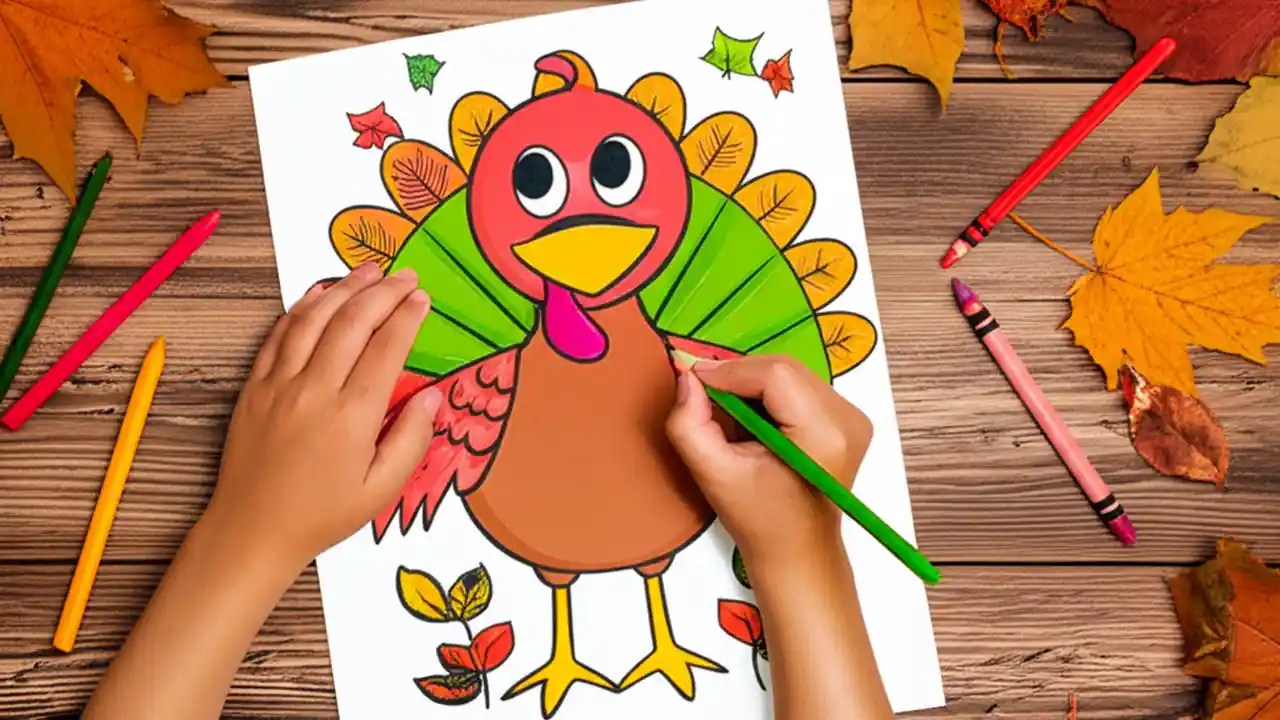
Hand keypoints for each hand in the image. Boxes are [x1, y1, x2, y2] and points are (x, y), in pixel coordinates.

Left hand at [201, 263, 441, 572]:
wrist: (251, 530)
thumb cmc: (322, 515)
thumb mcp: (381, 490)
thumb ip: (411, 440)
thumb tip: (433, 397)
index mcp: (353, 416)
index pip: (387, 348)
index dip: (407, 316)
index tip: (422, 298)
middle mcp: (315, 390)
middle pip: (353, 322)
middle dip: (383, 292)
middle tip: (405, 276)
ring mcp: (280, 385)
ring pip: (314, 319)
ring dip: (343, 288)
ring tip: (368, 271)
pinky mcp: (254, 387)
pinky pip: (279, 335)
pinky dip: (300, 308)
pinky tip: (318, 294)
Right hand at [665, 355, 871, 569]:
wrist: (799, 551)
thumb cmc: (759, 520)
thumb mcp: (714, 475)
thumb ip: (690, 425)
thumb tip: (687, 377)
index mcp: (823, 436)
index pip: (775, 375)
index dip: (729, 372)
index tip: (695, 382)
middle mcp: (848, 419)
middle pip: (784, 368)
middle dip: (739, 375)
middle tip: (706, 397)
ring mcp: (853, 417)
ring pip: (790, 372)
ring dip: (753, 384)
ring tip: (731, 416)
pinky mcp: (849, 418)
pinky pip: (800, 385)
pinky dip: (769, 393)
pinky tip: (754, 421)